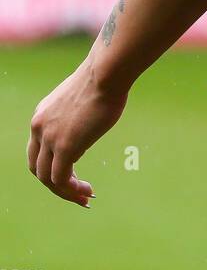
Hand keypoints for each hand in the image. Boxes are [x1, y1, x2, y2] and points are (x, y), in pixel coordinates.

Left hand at [27, 58, 127, 206]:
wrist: (106, 73)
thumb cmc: (104, 79)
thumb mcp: (81, 99)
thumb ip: (76, 115)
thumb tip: (87, 125)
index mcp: (42, 115)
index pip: (38, 150)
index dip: (52, 165)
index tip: (73, 173)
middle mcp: (39, 127)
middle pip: (37, 167)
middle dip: (55, 184)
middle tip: (76, 192)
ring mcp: (50, 138)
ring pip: (47, 178)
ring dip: (65, 192)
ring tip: (86, 197)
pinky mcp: (65, 147)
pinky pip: (61, 179)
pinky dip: (72, 190)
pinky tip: (87, 191)